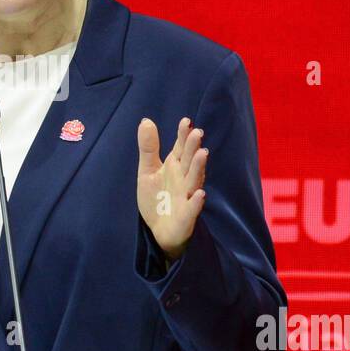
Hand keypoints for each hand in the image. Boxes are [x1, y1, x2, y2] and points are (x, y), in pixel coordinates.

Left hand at [137, 116, 207, 261]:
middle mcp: (183, 179)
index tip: (186, 121)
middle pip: (190, 161)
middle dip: (193, 148)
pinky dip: (196, 202)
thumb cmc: (156, 198)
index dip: (183, 135)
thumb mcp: (147, 171)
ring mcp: (187, 197)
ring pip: (194, 180)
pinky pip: (193, 208)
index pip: (181, 148)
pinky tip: (200, 194)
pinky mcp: (186, 216)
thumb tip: (146, 120)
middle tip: (197, 132)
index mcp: (175, 167)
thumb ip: (149, 148)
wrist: (158, 230)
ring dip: (199, 168)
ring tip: (203, 153)